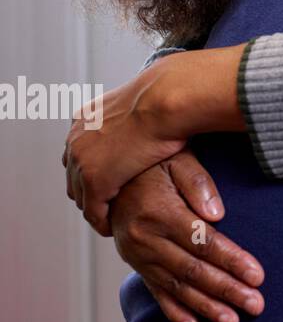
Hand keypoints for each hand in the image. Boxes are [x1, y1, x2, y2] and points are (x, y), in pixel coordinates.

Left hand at [63, 45, 244, 235]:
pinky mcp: (95, 180)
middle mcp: (76, 138)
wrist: (167, 98)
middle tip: (108, 203)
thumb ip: (133, 112)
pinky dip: (101, 221)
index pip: (79, 151)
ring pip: (81, 195)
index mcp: (84, 117)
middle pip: (75, 175)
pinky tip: (113, 226)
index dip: (94, 168)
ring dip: (95, 207)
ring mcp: (83, 160)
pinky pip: (93, 211)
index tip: (111, 178)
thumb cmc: (168, 96)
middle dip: (89, 190)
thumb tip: (149, 111)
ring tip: (112, 216)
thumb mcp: (142, 101)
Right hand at [111, 148, 264, 321]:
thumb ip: (198, 183)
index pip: (203, 243)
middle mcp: (145, 239)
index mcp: (159, 213)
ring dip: (205, 307)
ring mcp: (138, 255)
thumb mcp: (176, 159)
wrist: (111, 173)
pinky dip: (174, 310)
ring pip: (177, 286)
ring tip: (231, 321)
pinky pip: (156, 291)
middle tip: (255, 305)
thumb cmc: (153, 163)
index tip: (257, 276)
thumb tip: (218, 214)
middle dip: (226, 290)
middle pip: (193, 270)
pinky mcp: (135, 263)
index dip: (231, 260)